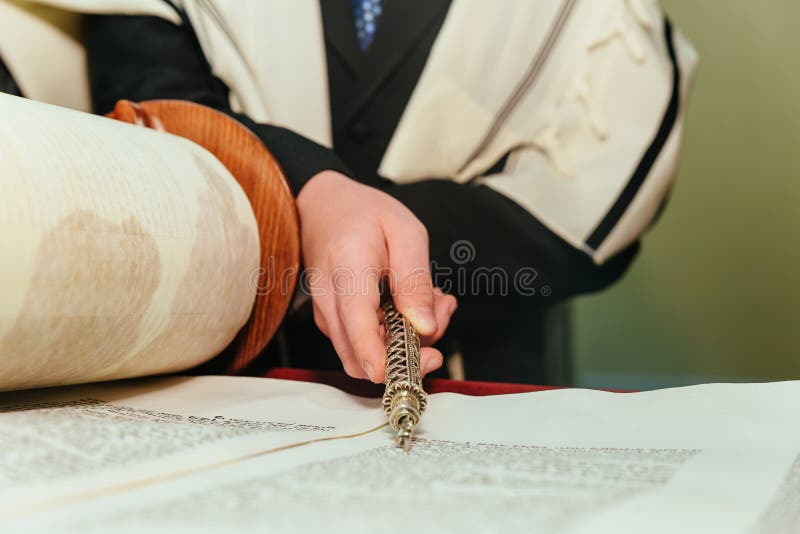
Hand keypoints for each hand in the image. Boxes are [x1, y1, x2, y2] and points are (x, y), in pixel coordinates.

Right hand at [296, 170, 457, 381]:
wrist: (324, 207)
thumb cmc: (364, 214)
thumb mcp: (405, 232)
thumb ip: (415, 281)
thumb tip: (426, 328)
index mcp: (348, 268)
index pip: (357, 322)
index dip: (378, 355)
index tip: (403, 372)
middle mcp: (330, 300)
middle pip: (362, 356)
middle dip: (410, 352)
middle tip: (441, 315)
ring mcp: (328, 316)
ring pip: (367, 355)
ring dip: (408, 341)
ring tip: (433, 301)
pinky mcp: (335, 323)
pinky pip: (366, 343)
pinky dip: (396, 334)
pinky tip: (414, 304)